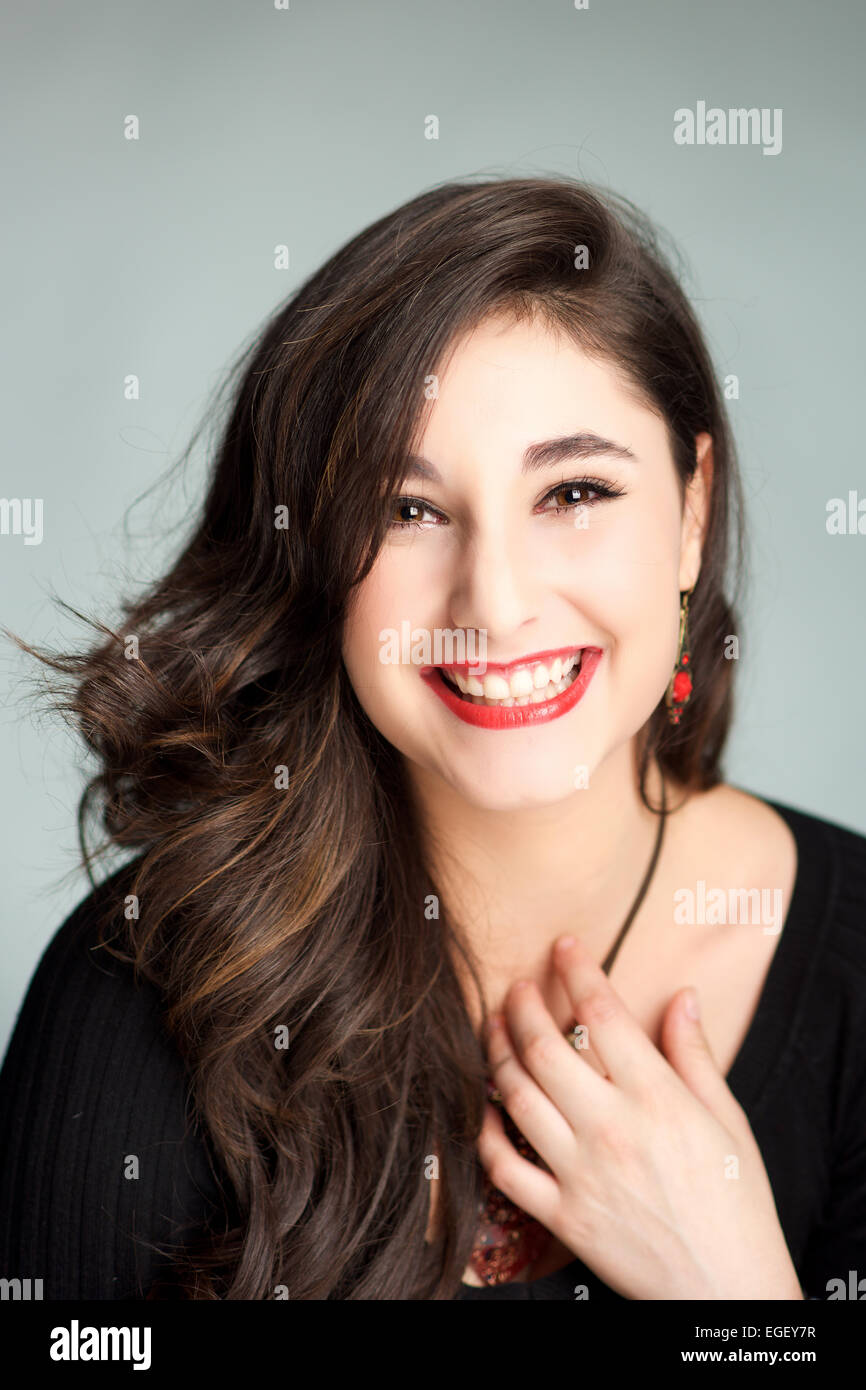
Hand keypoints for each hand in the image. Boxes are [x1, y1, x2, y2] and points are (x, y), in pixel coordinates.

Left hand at [477, 934, 803, 1299]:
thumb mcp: (730, 1121)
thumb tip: (682, 995)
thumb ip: (695, 1055)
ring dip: (496, 1052)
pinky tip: (487, 1104)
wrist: (725, 1291)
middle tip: (519, 984)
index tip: (565, 945)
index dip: (578, 969)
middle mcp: (611, 1129)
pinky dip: (486, 1131)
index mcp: (657, 1099)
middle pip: (544, 1047)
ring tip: (493, 1026)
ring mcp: (579, 1173)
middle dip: (524, 1003)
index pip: (602, 1013)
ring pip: (516, 1095)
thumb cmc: (736, 1205)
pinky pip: (504, 1166)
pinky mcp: (561, 1215)